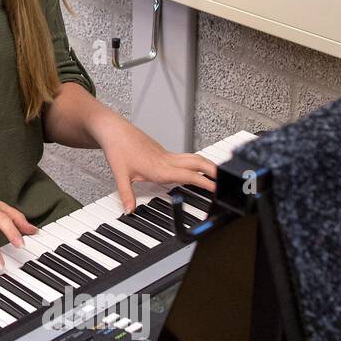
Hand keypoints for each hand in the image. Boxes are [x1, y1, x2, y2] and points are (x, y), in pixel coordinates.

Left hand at [94, 117, 215, 211]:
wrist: (113, 130)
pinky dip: (195, 163)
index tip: (217, 189)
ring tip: (217, 175)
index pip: (189, 176)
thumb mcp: (120, 175)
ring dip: (206, 165)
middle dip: (214, 171)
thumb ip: (126, 195)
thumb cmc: (118, 148)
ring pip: (192, 158)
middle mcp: (166, 160)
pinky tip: (194, 170)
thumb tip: (129, 210)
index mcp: (160, 168)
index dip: (205, 182)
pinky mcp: (162, 152)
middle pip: (198, 163)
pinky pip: (184, 158)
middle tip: (226, 181)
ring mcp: (166, 154)